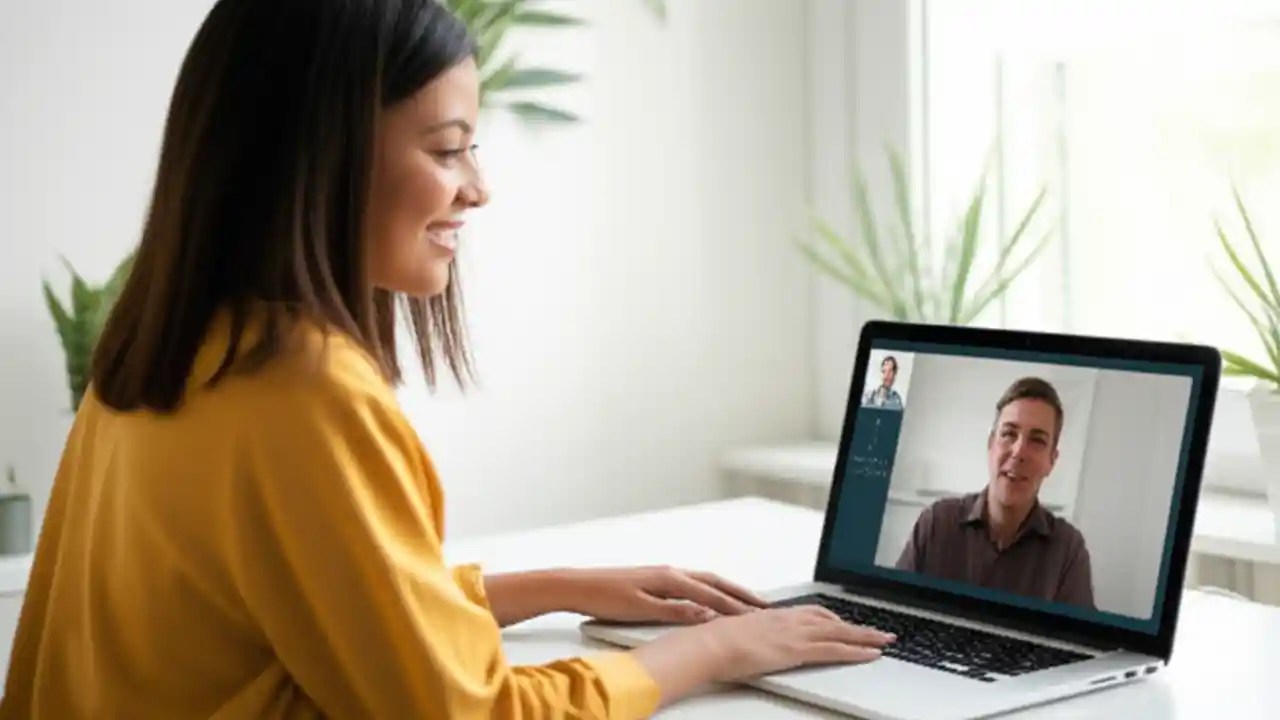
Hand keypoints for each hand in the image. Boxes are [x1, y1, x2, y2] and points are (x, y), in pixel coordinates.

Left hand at [563, 565, 767, 624]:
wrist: (578, 585)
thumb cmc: (604, 597)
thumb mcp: (640, 608)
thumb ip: (674, 611)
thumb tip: (705, 613)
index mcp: (669, 579)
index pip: (710, 595)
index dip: (734, 607)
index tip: (756, 616)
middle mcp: (670, 572)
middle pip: (714, 582)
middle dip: (739, 593)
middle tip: (764, 604)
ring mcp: (663, 574)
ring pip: (704, 581)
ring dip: (726, 590)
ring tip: (745, 600)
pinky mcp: (655, 580)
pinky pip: (692, 583)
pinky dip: (709, 590)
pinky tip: (710, 597)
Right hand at [702, 604, 893, 681]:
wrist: (710, 644)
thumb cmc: (717, 641)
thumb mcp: (740, 634)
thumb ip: (754, 636)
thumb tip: (753, 642)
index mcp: (777, 616)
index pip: (814, 613)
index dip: (834, 618)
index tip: (846, 621)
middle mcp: (790, 620)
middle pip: (833, 620)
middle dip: (858, 626)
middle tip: (878, 630)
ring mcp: (795, 634)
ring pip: (840, 632)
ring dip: (866, 636)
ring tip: (885, 640)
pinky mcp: (798, 650)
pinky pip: (835, 649)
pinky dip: (857, 650)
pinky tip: (872, 653)